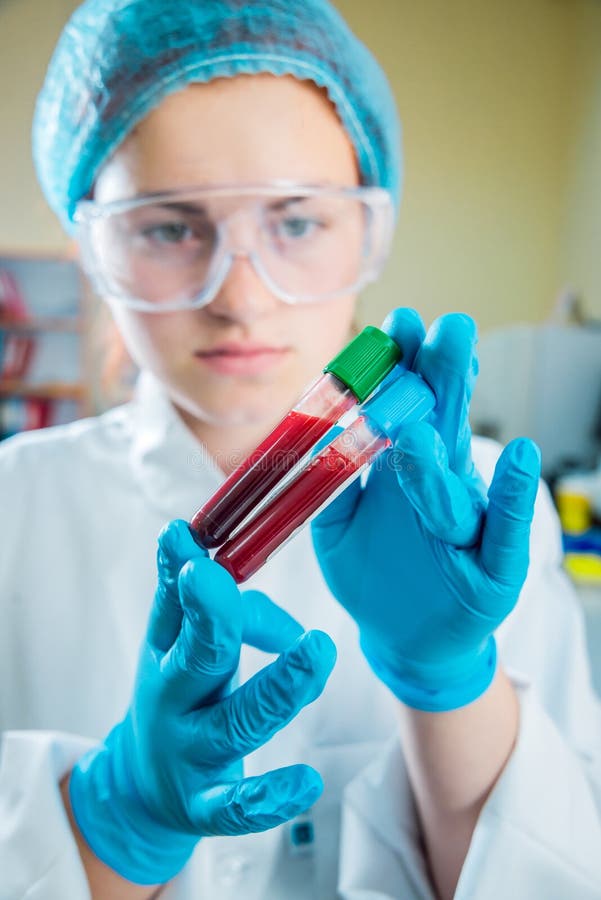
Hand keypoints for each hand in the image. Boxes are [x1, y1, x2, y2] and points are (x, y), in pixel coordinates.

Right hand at [69, 519, 335, 884]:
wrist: (141, 789)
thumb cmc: (173, 695)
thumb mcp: (166, 645)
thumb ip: (180, 595)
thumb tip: (181, 532)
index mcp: (167, 654)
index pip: (178, 609)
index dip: (185, 576)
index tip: (188, 541)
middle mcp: (175, 701)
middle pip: (200, 657)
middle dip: (215, 619)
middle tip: (225, 581)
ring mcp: (191, 753)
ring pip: (237, 721)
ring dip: (279, 686)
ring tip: (317, 650)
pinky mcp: (207, 804)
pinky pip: (237, 805)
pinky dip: (269, 796)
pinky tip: (308, 781)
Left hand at [311, 309, 539, 711]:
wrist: (405, 641)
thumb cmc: (375, 577)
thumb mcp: (337, 531)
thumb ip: (327, 486)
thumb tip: (306, 439)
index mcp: (405, 471)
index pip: (408, 410)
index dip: (403, 370)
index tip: (397, 325)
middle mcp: (442, 486)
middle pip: (444, 424)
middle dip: (442, 375)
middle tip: (445, 325)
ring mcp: (469, 523)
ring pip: (459, 474)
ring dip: (451, 433)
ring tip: (441, 396)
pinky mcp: (492, 568)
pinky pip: (502, 527)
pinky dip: (510, 493)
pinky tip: (517, 453)